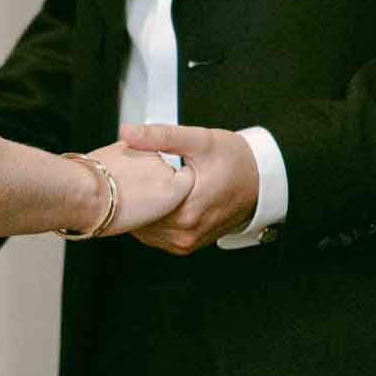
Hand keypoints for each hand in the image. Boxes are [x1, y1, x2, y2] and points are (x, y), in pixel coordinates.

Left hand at [118, 123, 258, 253]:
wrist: (260, 178)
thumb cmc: (234, 159)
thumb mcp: (198, 140)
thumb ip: (161, 136)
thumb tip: (128, 131)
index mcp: (186, 211)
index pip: (137, 206)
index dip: (123, 187)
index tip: (115, 171)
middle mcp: (185, 233)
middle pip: (139, 219)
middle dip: (129, 198)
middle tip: (120, 175)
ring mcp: (186, 242)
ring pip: (146, 230)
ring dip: (139, 210)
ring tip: (133, 186)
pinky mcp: (188, 244)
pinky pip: (157, 235)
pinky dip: (150, 219)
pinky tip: (150, 200)